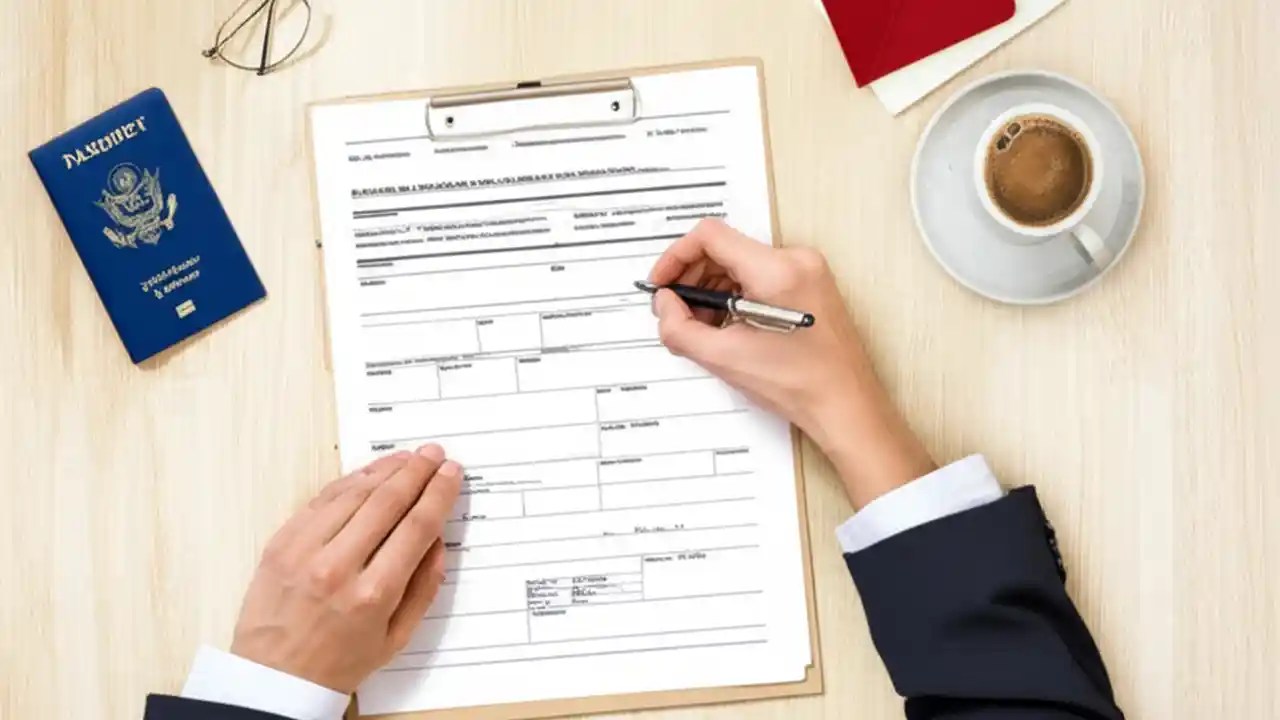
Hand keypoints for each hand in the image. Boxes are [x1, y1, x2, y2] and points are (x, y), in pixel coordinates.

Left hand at [229, 445, 461, 692]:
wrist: (274, 678)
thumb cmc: (337, 662)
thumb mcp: (396, 638)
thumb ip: (424, 587)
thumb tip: (438, 540)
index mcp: (373, 595)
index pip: (416, 527)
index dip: (438, 494)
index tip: (451, 475)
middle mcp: (338, 568)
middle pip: (387, 501)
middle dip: (416, 472)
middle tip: (434, 455)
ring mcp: (305, 552)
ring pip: (354, 493)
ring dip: (385, 469)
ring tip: (407, 458)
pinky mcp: (281, 543)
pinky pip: (321, 500)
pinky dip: (349, 481)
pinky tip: (369, 473)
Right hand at [649, 219, 934, 507]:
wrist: (845, 405)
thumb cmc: (802, 384)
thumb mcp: (725, 357)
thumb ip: (680, 327)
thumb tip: (665, 305)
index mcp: (776, 271)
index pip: (710, 236)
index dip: (675, 257)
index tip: (663, 281)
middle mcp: (796, 261)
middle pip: (724, 248)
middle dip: (693, 278)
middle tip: (677, 310)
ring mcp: (807, 271)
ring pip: (741, 262)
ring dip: (713, 289)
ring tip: (703, 326)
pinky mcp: (810, 285)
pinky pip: (761, 276)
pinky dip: (736, 295)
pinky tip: (728, 326)